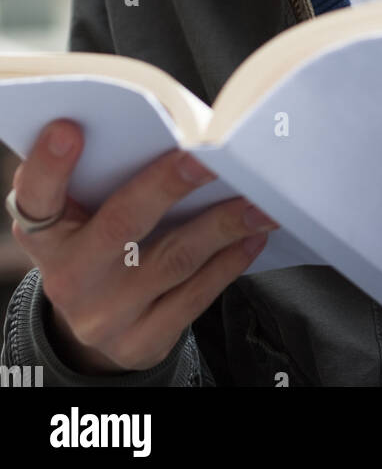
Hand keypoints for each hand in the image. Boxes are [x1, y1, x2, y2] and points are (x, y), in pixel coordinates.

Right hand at [9, 119, 280, 374]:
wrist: (96, 320)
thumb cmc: (97, 240)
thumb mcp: (80, 212)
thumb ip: (102, 174)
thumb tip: (169, 126)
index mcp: (46, 233)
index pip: (36, 196)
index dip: (49, 164)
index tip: (68, 128)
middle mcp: (69, 277)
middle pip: (122, 223)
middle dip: (168, 185)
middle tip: (208, 155)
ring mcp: (104, 315)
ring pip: (173, 259)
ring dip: (223, 224)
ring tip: (258, 198)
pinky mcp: (139, 342)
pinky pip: (193, 298)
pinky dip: (228, 263)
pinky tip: (252, 237)